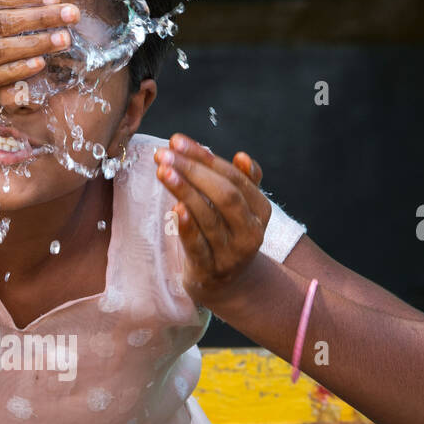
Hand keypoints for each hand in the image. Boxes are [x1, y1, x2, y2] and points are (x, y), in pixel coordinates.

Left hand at [154, 134, 270, 307]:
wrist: (226, 283)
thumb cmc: (228, 233)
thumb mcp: (241, 208)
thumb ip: (241, 181)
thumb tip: (242, 156)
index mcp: (260, 210)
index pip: (233, 177)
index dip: (204, 157)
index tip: (177, 141)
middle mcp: (250, 231)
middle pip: (224, 195)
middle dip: (193, 170)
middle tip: (164, 154)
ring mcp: (231, 254)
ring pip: (209, 218)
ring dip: (185, 191)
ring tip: (163, 171)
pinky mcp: (209, 270)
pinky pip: (198, 246)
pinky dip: (187, 227)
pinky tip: (175, 207)